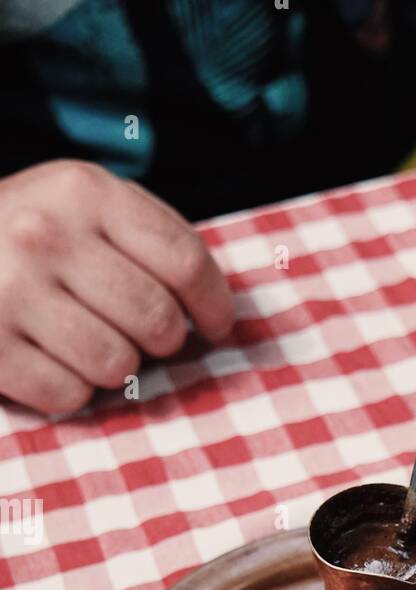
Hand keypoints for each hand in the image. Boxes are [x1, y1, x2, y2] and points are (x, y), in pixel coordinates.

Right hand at [0, 160, 233, 414]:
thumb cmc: (26, 235)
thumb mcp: (82, 206)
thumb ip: (148, 240)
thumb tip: (217, 313)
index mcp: (84, 192)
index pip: (185, 261)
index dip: (215, 305)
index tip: (215, 325)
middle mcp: (46, 236)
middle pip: (158, 321)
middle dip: (163, 341)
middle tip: (141, 336)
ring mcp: (11, 291)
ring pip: (118, 365)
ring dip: (114, 367)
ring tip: (87, 343)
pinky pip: (70, 395)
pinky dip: (69, 390)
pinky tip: (50, 361)